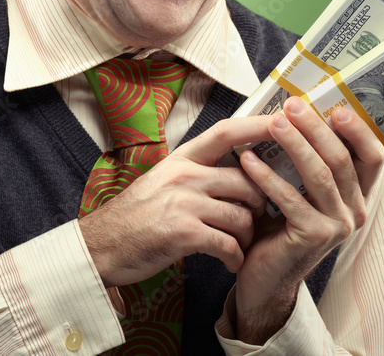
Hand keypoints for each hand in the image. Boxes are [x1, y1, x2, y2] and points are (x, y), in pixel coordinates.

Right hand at [79, 117, 270, 288]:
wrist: (100, 246)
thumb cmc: (133, 217)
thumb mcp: (161, 181)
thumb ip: (195, 173)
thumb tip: (235, 172)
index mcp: (179, 159)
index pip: (226, 132)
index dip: (258, 125)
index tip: (284, 121)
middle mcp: (183, 175)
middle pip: (246, 181)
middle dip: (259, 204)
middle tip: (256, 219)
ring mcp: (183, 203)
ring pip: (242, 215)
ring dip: (247, 237)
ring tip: (239, 247)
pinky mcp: (184, 232)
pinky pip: (229, 244)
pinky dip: (235, 258)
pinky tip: (229, 262)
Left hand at [233, 97, 383, 342]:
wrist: (263, 277)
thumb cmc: (277, 226)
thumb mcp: (297, 189)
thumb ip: (305, 159)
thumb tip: (295, 111)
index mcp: (357, 196)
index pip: (372, 157)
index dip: (359, 130)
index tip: (337, 106)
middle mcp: (355, 211)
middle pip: (341, 159)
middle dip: (316, 128)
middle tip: (291, 106)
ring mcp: (338, 226)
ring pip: (319, 175)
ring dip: (295, 145)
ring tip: (272, 124)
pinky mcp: (313, 237)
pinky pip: (290, 199)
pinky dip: (267, 176)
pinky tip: (247, 160)